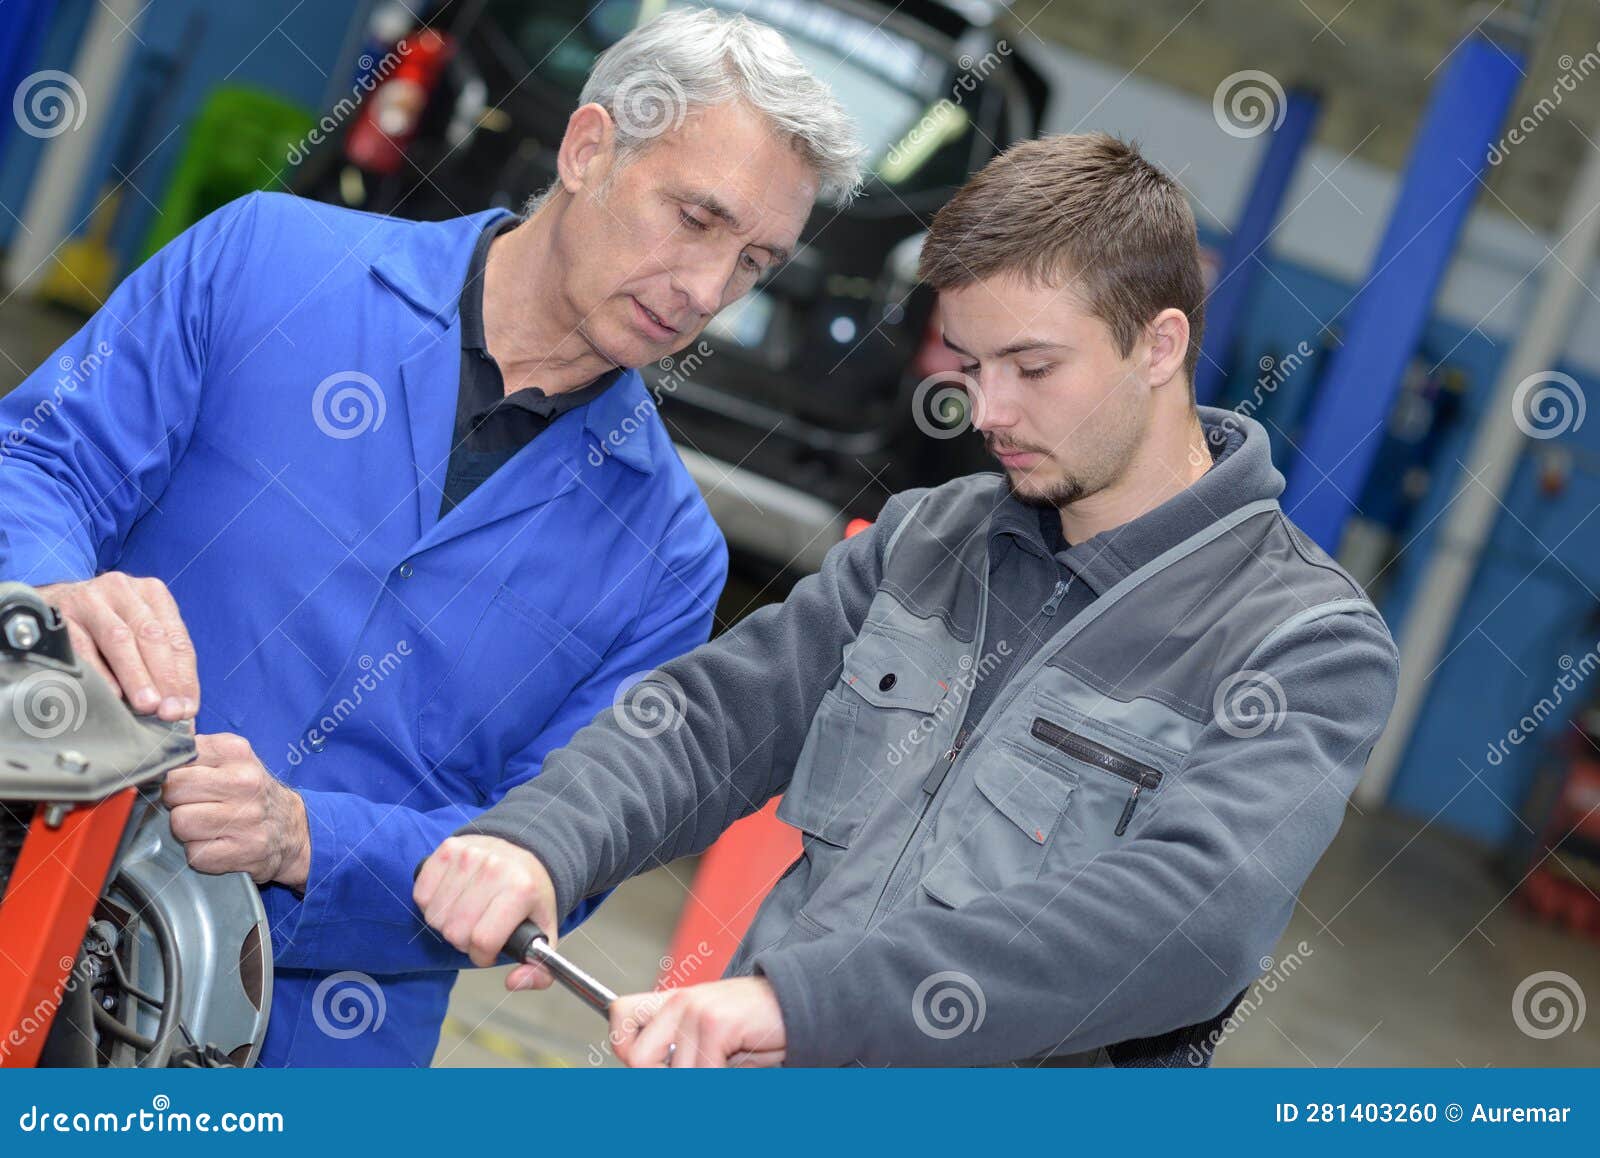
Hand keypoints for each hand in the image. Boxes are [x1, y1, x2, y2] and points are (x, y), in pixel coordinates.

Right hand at [38, 572, 197, 720]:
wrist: (52, 602)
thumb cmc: (106, 624)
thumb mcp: (139, 631)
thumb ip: (162, 663)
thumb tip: (180, 709)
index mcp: (153, 594)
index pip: (177, 640)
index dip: (184, 677)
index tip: (187, 709)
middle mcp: (123, 591)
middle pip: (151, 636)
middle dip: (164, 677)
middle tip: (169, 711)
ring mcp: (90, 600)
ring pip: (120, 639)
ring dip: (136, 676)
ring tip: (147, 704)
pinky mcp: (61, 615)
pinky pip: (82, 647)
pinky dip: (99, 672)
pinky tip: (111, 694)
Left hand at [162, 732, 309, 886]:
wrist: (293, 829)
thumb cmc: (251, 791)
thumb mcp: (231, 757)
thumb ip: (195, 745)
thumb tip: (159, 728)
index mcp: (236, 751)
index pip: (175, 757)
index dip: (173, 772)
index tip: (186, 780)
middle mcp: (244, 782)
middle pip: (173, 789)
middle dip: (175, 800)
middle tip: (193, 804)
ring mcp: (245, 818)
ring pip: (180, 823)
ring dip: (186, 829)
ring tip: (204, 825)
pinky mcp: (242, 851)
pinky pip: (195, 853)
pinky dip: (200, 853)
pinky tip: (216, 843)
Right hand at [414, 835, 559, 974]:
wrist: (525, 851)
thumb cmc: (530, 896)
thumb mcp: (545, 933)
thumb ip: (539, 971)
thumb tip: (513, 982)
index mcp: (521, 890)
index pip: (482, 941)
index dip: (483, 956)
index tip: (490, 949)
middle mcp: (495, 868)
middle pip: (455, 931)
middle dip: (465, 941)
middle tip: (478, 930)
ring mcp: (469, 855)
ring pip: (436, 916)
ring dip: (448, 923)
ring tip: (466, 913)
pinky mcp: (448, 848)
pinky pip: (422, 894)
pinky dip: (432, 904)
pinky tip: (452, 898)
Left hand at [610, 978, 785, 1067]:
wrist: (799, 1002)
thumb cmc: (756, 1025)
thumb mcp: (709, 1039)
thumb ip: (679, 1055)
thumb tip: (651, 1077)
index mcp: (672, 1001)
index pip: (619, 1014)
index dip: (627, 1049)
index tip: (652, 1066)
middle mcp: (678, 1001)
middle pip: (637, 1058)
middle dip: (662, 1080)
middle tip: (697, 1071)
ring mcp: (695, 1010)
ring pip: (676, 1076)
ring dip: (703, 1080)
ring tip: (724, 1066)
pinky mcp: (715, 1023)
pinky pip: (703, 1073)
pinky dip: (721, 1080)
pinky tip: (735, 1065)